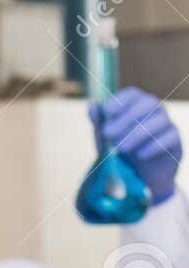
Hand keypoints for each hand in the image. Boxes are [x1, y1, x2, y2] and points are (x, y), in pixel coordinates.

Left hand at [90, 87, 181, 204]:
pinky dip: (153, 147)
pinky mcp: (175, 141)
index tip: (106, 112)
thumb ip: (100, 123)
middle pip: (148, 103)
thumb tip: (92, 106)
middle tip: (108, 133)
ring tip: (121, 148)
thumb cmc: (123, 149)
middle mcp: (155, 111)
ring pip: (160, 121)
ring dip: (137, 134)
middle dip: (126, 117)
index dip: (120, 100)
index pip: (132, 93)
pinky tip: (140, 155)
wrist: (143, 174)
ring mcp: (167, 124)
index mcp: (137, 105)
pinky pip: (169, 138)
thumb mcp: (107, 138)